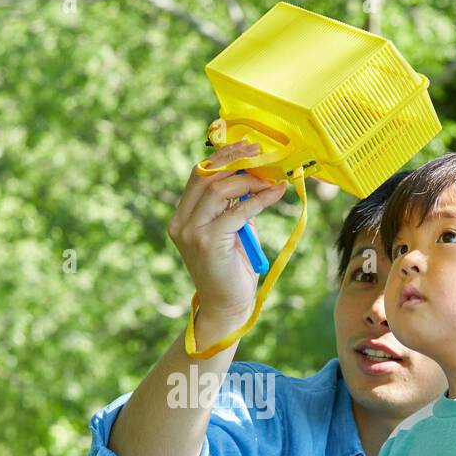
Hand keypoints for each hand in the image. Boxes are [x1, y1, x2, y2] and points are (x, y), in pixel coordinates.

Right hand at [166, 139, 286, 324]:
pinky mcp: (208, 242)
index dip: (223, 157)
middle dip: (235, 160)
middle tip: (261, 153)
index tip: (247, 147)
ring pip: (218, 189)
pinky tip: (275, 193)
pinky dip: (258, 199)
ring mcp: (191, 232)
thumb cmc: (232, 270)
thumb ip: (233, 206)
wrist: (227, 307)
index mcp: (182, 218)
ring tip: (271, 178)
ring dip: (249, 180)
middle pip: (206, 176)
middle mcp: (181, 223)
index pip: (199, 175)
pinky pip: (237, 211)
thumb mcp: (230, 231)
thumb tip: (255, 175)